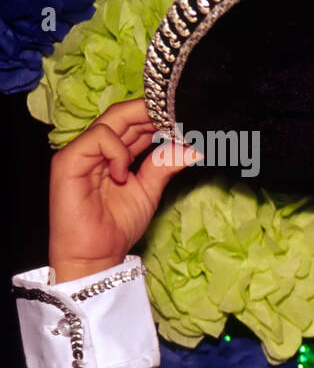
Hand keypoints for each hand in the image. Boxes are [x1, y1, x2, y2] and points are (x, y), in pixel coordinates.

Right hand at [48, 98, 201, 282]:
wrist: (96, 255)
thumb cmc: (117, 225)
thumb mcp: (149, 190)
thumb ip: (164, 165)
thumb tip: (191, 147)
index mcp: (113, 152)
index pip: (134, 121)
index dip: (157, 115)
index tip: (184, 116)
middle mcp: (95, 147)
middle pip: (123, 114)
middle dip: (153, 111)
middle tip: (181, 115)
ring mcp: (80, 153)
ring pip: (112, 120)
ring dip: (142, 125)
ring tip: (160, 142)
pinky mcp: (68, 162)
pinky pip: (96, 140)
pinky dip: (117, 151)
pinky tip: (124, 174)